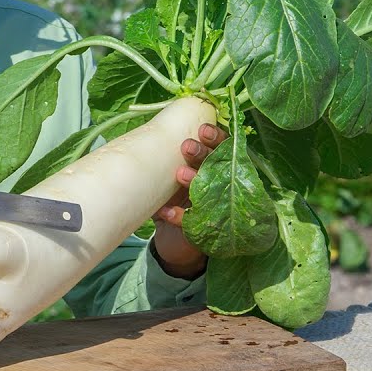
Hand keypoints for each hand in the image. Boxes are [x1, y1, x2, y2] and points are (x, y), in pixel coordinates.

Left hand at [151, 123, 227, 278]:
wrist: (172, 241)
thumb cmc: (173, 199)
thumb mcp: (169, 176)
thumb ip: (167, 158)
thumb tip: (150, 135)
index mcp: (213, 167)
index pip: (222, 147)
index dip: (216, 137)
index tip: (202, 129)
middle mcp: (219, 186)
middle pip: (218, 165)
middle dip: (203, 154)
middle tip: (187, 146)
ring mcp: (215, 208)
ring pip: (211, 191)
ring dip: (195, 180)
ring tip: (179, 173)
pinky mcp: (204, 231)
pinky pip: (194, 222)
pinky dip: (179, 216)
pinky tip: (166, 211)